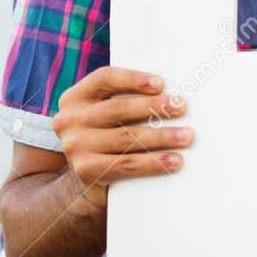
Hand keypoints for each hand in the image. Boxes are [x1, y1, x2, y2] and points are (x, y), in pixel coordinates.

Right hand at [54, 66, 192, 207]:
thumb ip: (125, 99)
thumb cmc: (106, 135)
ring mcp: (75, 146)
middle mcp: (69, 120)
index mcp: (75, 97)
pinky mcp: (86, 170)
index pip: (104, 79)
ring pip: (127, 137)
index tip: (161, 83)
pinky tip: (174, 160)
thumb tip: (172, 92)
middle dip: (154, 107)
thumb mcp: (105, 114)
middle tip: (181, 106)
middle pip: (118, 108)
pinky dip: (154, 162)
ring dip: (161, 136)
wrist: (85, 178)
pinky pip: (127, 164)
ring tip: (186, 136)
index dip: (133, 79)